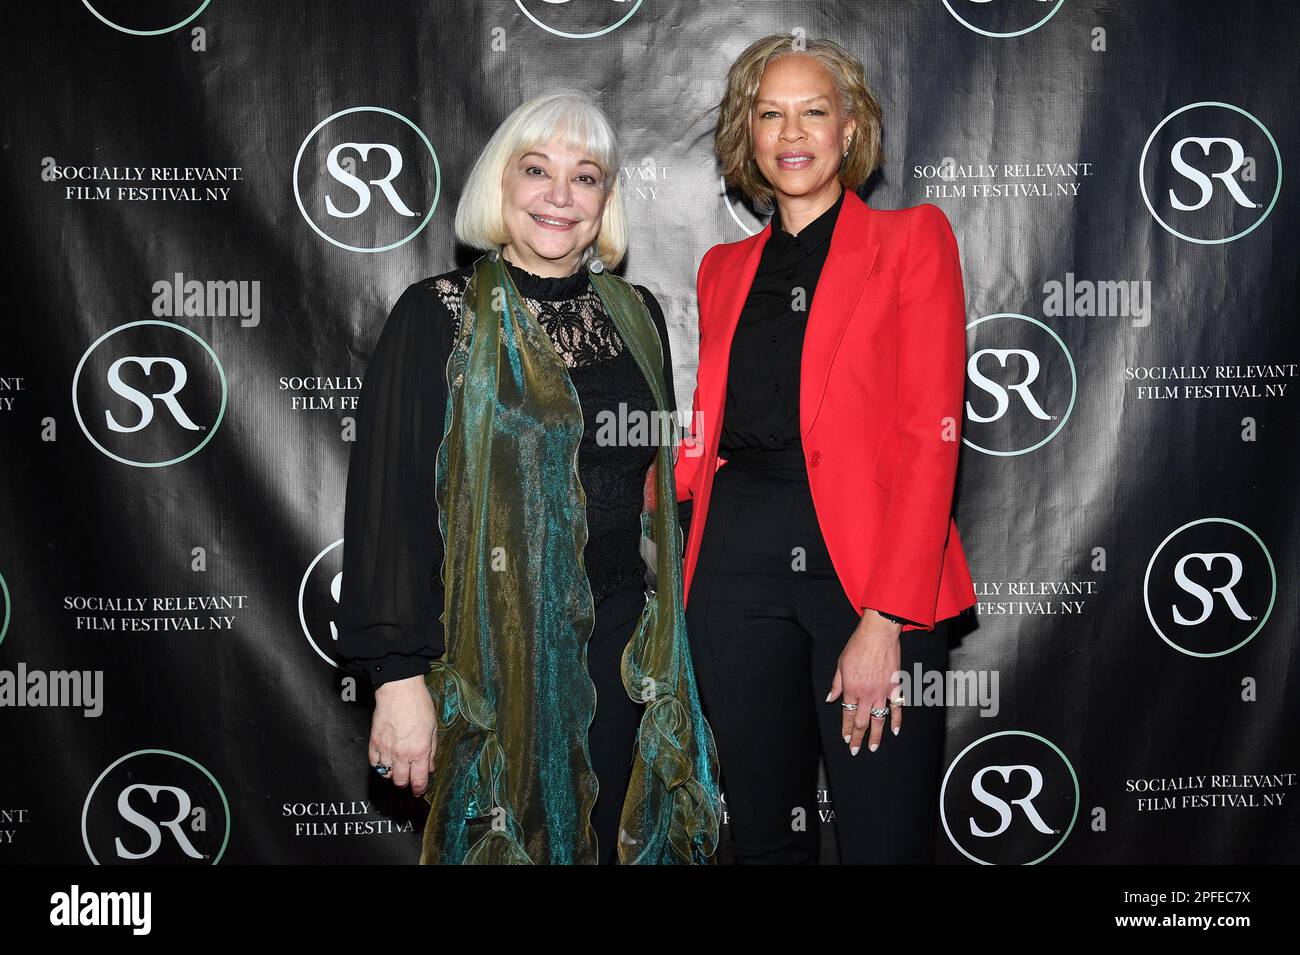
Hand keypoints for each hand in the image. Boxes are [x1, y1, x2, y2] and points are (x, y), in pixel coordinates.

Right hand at [370, 675, 436, 796]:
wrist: (399, 690)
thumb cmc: (419, 705)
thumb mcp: (433, 728)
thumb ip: (432, 751)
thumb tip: (430, 767)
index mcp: (420, 751)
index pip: (418, 781)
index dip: (419, 790)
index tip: (419, 791)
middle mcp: (402, 754)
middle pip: (400, 782)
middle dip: (406, 782)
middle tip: (409, 777)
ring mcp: (386, 749)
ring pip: (386, 775)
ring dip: (392, 773)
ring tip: (397, 766)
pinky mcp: (373, 742)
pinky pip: (374, 763)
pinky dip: (379, 764)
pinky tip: (385, 759)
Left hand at [825, 609, 903, 754]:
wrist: (878, 634)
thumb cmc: (858, 646)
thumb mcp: (841, 664)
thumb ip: (836, 685)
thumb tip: (830, 699)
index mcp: (851, 689)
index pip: (848, 715)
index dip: (846, 729)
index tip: (846, 739)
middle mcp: (867, 694)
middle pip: (862, 721)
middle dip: (858, 738)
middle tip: (856, 750)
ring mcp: (883, 691)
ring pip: (879, 719)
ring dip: (876, 735)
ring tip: (873, 747)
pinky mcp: (895, 687)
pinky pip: (897, 707)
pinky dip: (897, 720)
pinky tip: (894, 730)